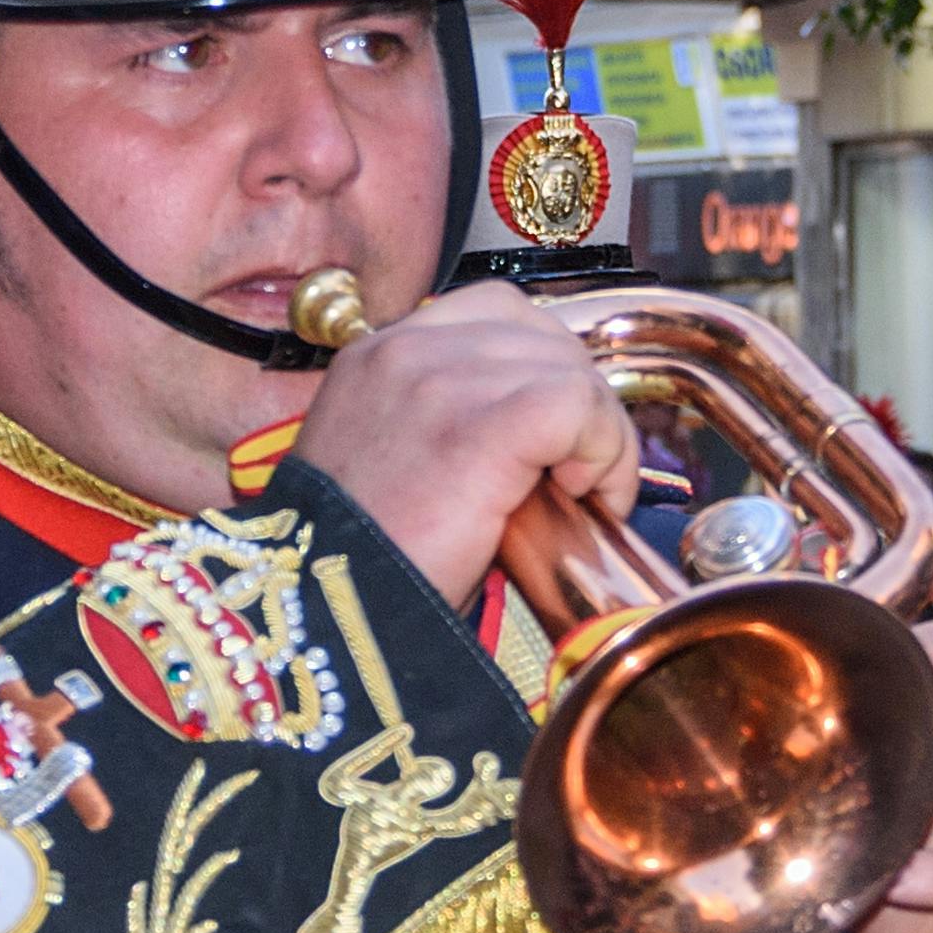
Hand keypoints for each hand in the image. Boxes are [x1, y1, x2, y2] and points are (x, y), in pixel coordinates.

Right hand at [285, 281, 636, 605]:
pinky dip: (604, 448)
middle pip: (542, 336)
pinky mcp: (482, 424)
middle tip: (580, 476)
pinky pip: (579, 403)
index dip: (542, 366)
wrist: (328, 619)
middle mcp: (403, 351)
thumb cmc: (361, 570)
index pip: (496, 313)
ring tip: (583, 496)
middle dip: (579, 404)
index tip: (550, 435)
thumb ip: (450, 423)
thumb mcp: (391, 467)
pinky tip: (586, 496)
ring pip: (571, 369)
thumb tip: (546, 435)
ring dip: (599, 434)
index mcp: (375, 356)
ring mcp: (441, 379)